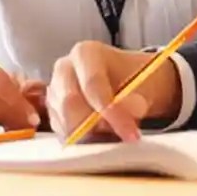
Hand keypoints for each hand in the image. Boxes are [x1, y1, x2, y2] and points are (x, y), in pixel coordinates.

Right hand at [46, 41, 181, 142]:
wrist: (129, 84)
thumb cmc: (134, 80)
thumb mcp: (143, 86)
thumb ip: (135, 100)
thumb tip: (128, 113)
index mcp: (85, 53)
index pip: (92, 83)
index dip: (111, 111)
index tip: (130, 131)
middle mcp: (64, 69)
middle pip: (70, 103)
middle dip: (95, 126)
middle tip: (121, 137)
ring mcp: (55, 92)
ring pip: (64, 122)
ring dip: (91, 136)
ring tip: (115, 135)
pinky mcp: (53, 113)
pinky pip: (63, 133)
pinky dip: (84, 142)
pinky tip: (103, 136)